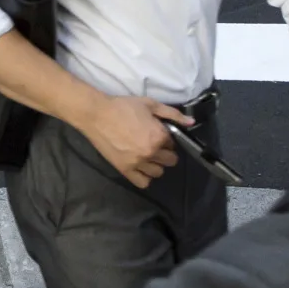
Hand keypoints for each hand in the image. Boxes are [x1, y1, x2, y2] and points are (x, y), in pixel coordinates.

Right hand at [76, 95, 193, 187]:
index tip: (159, 134)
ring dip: (157, 165)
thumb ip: (172, 114)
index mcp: (159, 136)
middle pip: (170, 161)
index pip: (173, 144)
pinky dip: (145, 177)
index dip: (167, 138)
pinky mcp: (125, 170)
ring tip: (148, 156)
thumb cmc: (123, 107)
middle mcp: (151, 152)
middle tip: (155, 145)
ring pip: (158, 173)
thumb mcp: (150, 104)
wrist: (97, 115)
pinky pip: (143, 182)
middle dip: (166, 153)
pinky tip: (141, 168)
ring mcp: (138, 163)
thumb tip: (191, 122)